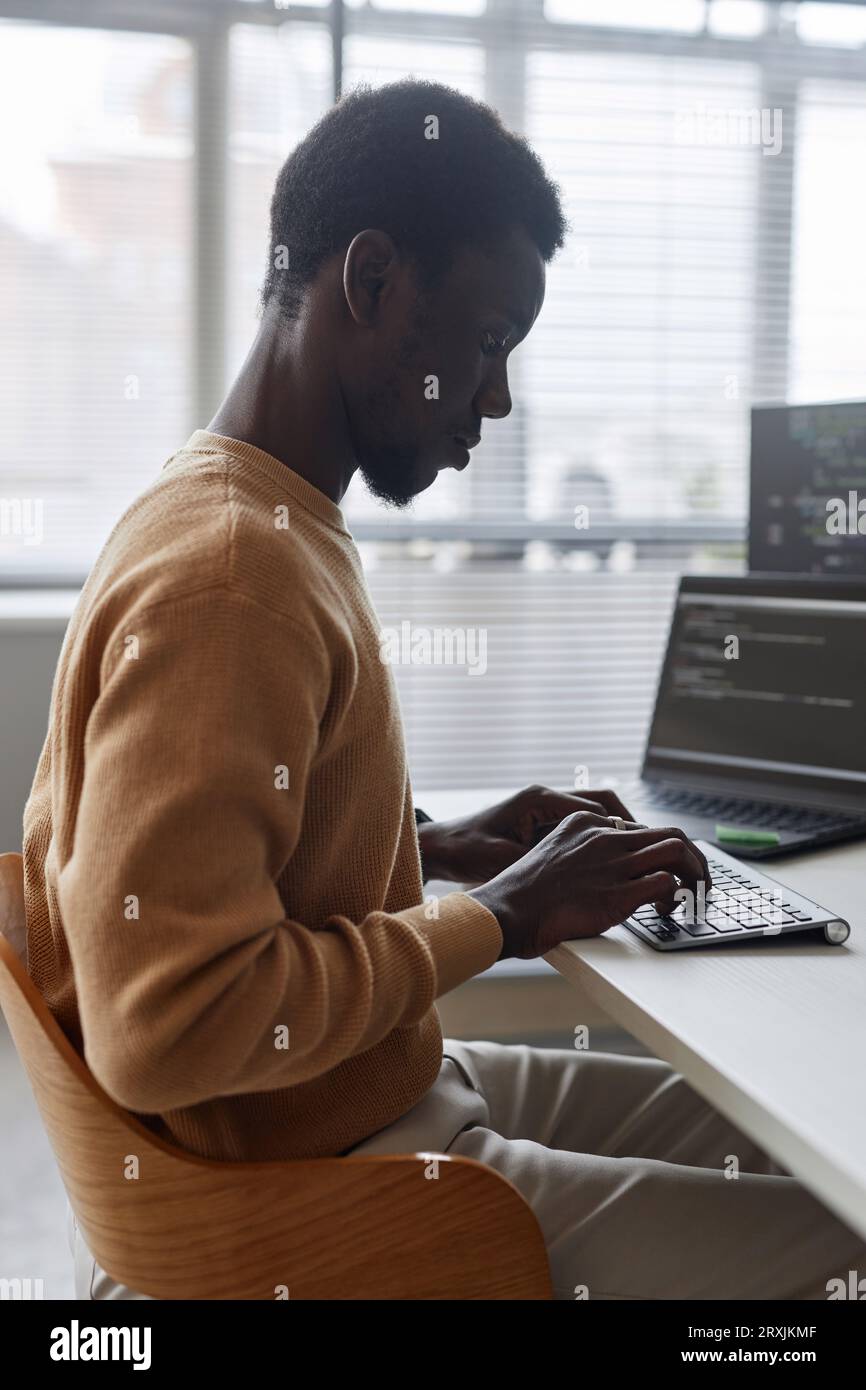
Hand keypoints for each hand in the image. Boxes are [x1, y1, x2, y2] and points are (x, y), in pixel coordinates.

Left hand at [416, 783, 637, 885]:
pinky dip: (600, 839)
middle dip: (632, 825)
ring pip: (596, 812)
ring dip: (619, 831)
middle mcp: (545, 798)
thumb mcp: (503, 859)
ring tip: (640, 856)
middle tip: (656, 849)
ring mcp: (544, 808)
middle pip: (604, 802)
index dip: (624, 830)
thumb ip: (538, 860)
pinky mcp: (540, 821)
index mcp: (539, 801)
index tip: (646, 848)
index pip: (597, 808)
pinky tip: (610, 861)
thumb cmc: (466, 851)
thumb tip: (576, 873)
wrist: (441, 847)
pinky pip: (582, 823)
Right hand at [468, 813, 711, 959]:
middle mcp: (603, 837)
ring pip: (678, 850)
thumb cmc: (520, 895)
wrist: (505, 912)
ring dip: (696, 874)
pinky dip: (678, 897)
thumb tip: (598, 875)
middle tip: (696, 883)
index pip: (640, 829)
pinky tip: (665, 913)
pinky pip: (668, 883)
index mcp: (584, 823)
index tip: (663, 870)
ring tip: (693, 897)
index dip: (659, 852)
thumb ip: (578, 856)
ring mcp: (613, 863)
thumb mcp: (549, 857)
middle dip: (692, 859)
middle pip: (669, 833)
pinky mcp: (618, 893)